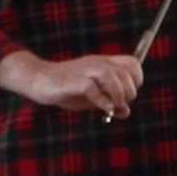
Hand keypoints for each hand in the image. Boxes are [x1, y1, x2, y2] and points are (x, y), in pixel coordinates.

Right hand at [0, 51, 143, 118]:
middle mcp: (98, 63)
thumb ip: (110, 101)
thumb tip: (126, 112)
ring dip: (118, 93)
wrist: (40, 80)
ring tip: (113, 106)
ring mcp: (85, 71)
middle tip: (120, 104)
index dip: (136, 79)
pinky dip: (101, 99)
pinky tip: (104, 108)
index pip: (133, 63)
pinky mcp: (73, 81)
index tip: (128, 95)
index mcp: (105, 63)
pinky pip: (91, 87)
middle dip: (129, 91)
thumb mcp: (93, 97)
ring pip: (111, 75)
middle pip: (125, 72)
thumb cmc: (68, 88)